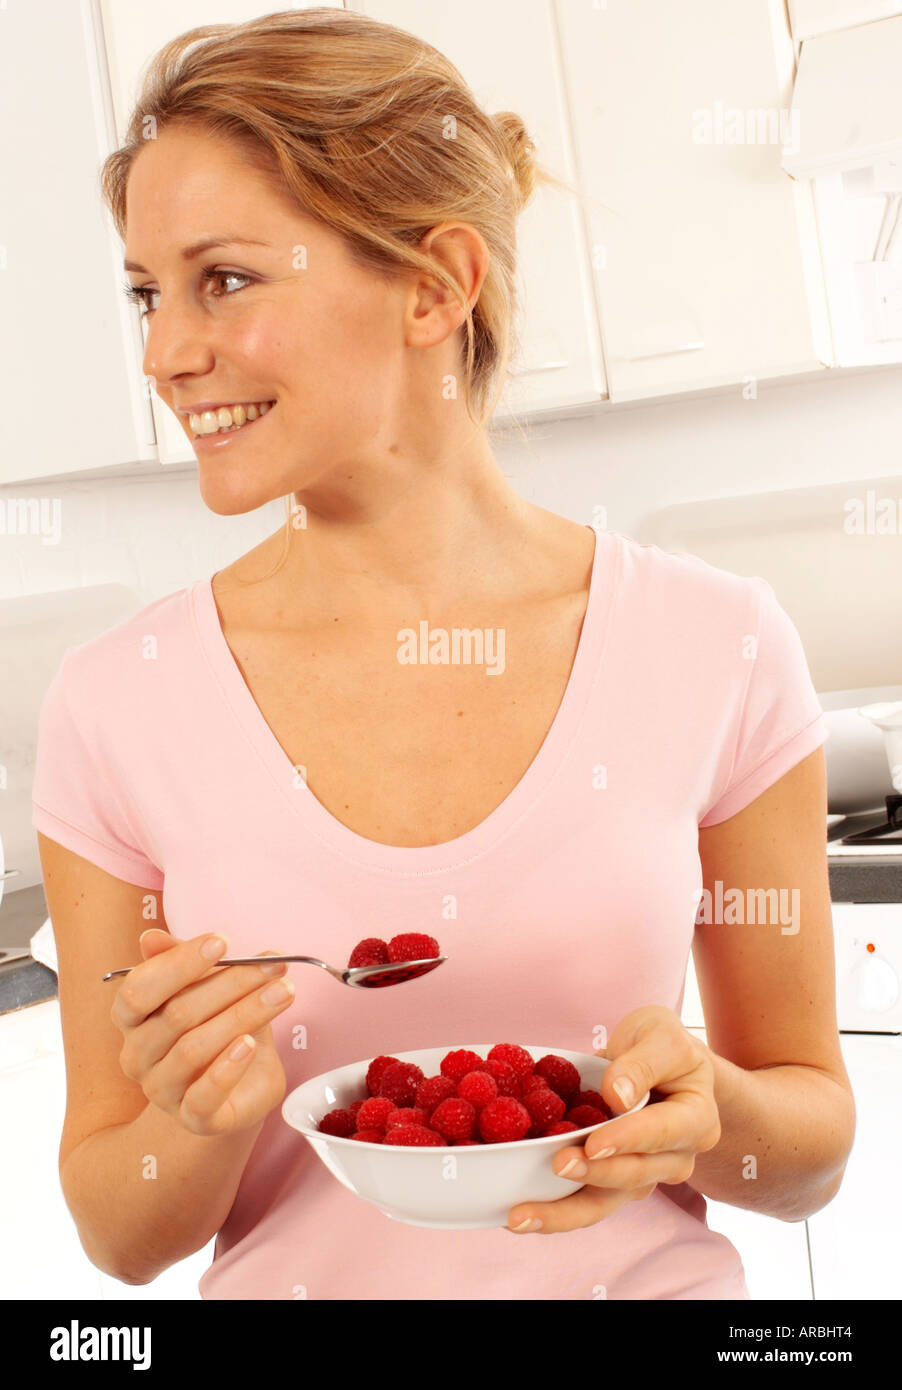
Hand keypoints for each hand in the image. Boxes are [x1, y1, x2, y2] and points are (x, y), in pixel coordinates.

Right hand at [111, 928, 294, 1135]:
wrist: (243, 1084)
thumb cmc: (220, 1026)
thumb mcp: (209, 988)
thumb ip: (183, 963)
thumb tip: (150, 937)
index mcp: (133, 1019)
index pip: (139, 989)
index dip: (178, 963)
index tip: (223, 941)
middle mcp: (137, 1056)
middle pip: (176, 1015)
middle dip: (230, 984)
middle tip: (273, 966)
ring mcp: (161, 1090)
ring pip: (194, 1048)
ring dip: (244, 1015)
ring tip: (283, 993)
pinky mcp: (191, 1118)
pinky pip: (202, 1095)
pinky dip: (227, 1067)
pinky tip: (250, 1044)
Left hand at [506, 1006, 721, 1232]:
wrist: (655, 1061)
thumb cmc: (660, 1044)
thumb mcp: (659, 1034)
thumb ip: (643, 1062)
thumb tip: (619, 1097)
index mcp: (695, 1119)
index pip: (662, 1133)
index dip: (627, 1139)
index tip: (593, 1143)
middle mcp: (674, 1157)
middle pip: (633, 1176)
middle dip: (593, 1175)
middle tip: (555, 1166)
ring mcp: (643, 1175)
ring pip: (605, 1202)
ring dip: (563, 1212)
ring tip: (520, 1216)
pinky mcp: (612, 1182)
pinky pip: (585, 1200)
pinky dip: (552, 1208)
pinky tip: (515, 1214)